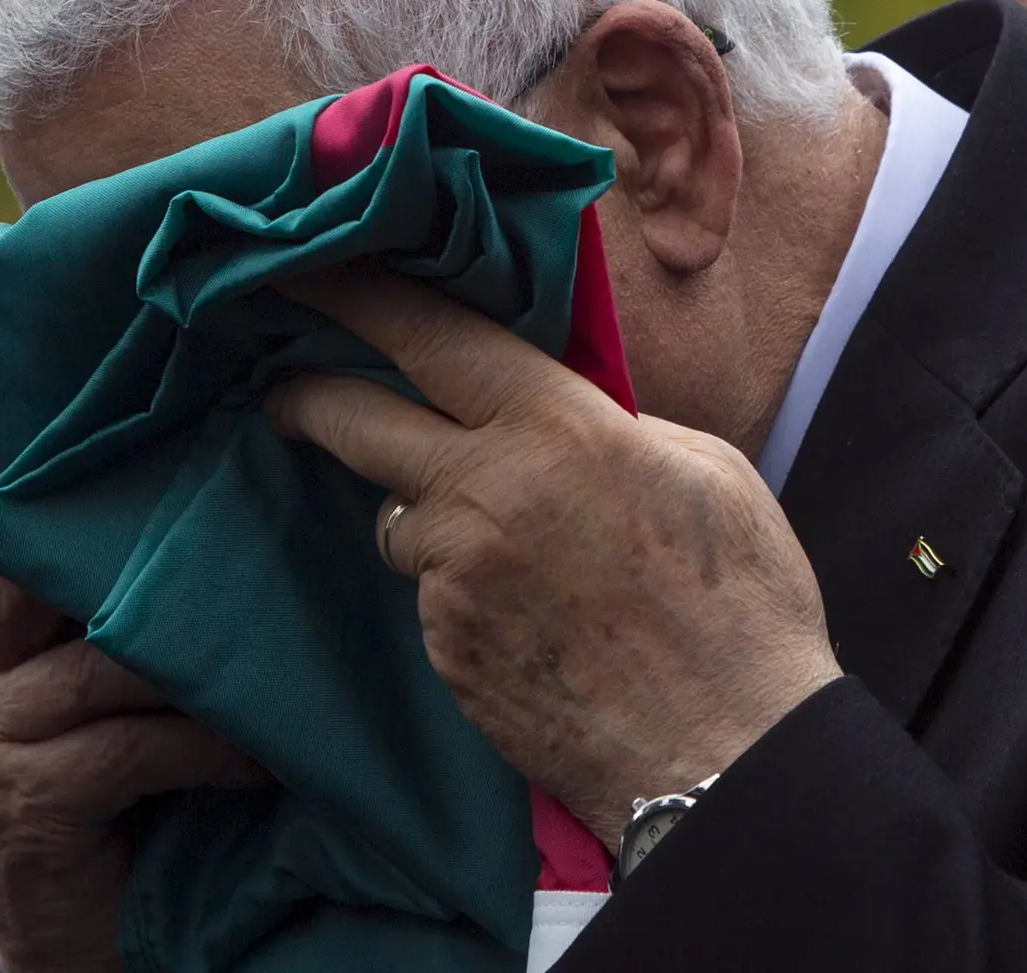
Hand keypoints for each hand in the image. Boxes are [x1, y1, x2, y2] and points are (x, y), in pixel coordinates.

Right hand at [0, 481, 270, 971]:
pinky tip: (258, 759)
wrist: (88, 933)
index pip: (11, 519)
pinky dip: (207, 748)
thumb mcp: (119, 685)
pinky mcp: (27, 796)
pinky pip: (130, 746)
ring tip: (276, 666)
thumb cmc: (125, 790)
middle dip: (140, 549)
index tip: (148, 422)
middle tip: (229, 522)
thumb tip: (210, 495)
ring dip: (200, 667)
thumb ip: (125, 607)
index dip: (63, 469)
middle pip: (44, 568)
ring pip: (106, 663)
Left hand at [265, 266, 840, 846]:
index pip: (431, 337)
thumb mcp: (704, 471)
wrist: (727, 754)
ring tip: (499, 547)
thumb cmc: (743, 607)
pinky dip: (461, 593)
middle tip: (283, 388)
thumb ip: (615, 428)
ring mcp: (456, 578)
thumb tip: (568, 418)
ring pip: (400, 519)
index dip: (362, 296)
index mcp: (557, 427)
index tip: (314, 272)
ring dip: (423, 516)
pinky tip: (527, 618)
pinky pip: (433, 596)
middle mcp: (485, 492)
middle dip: (308, 396)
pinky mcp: (446, 651)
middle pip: (357, 422)